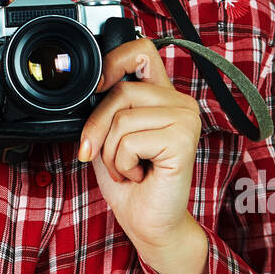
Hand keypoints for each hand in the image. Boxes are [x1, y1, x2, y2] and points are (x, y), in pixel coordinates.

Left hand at [77, 37, 202, 248]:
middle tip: (100, 154)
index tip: (94, 88)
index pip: (141, 50)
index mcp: (162, 95)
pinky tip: (140, 175)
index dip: (113, 61)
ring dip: (111, 153)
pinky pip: (131, 141)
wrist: (149, 223)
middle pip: (120, 91)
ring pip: (122, 118)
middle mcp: (179, 102)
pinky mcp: (184, 139)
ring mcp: (185, 118)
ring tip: (128, 168)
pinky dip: (123, 164)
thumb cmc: (130, 182)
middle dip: (97, 128)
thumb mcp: (109, 137)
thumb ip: (106, 108)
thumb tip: (88, 85)